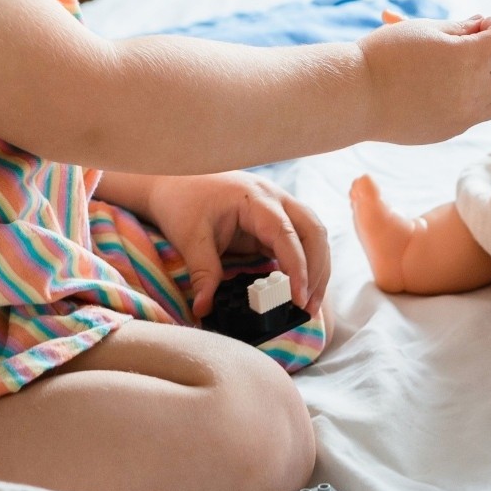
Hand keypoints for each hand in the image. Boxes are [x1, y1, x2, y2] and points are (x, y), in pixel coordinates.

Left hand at [131, 172, 330, 319]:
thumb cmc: (182, 201)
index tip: (298, 298)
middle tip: (307, 307)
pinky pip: (301, 241)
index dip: (297, 267)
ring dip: (317, 268)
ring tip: (308, 305)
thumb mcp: (190, 237)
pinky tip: (299, 290)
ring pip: (313, 235)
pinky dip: (306, 264)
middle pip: (313, 232)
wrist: (173, 181)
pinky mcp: (274, 222)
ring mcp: (278, 209)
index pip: (287, 234)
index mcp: (255, 198)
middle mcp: (274, 199)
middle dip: (317, 270)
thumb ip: (202, 273)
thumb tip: (205, 309)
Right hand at [357, 15, 490, 144]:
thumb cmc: (385, 55)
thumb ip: (461, 28)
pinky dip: (477, 98)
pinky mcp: (452, 130)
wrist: (356, 95)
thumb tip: (483, 26)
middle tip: (475, 42)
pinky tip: (453, 87)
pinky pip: (479, 113)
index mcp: (469, 60)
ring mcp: (464, 116)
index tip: (475, 25)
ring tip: (468, 67)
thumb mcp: (425, 29)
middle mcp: (474, 91)